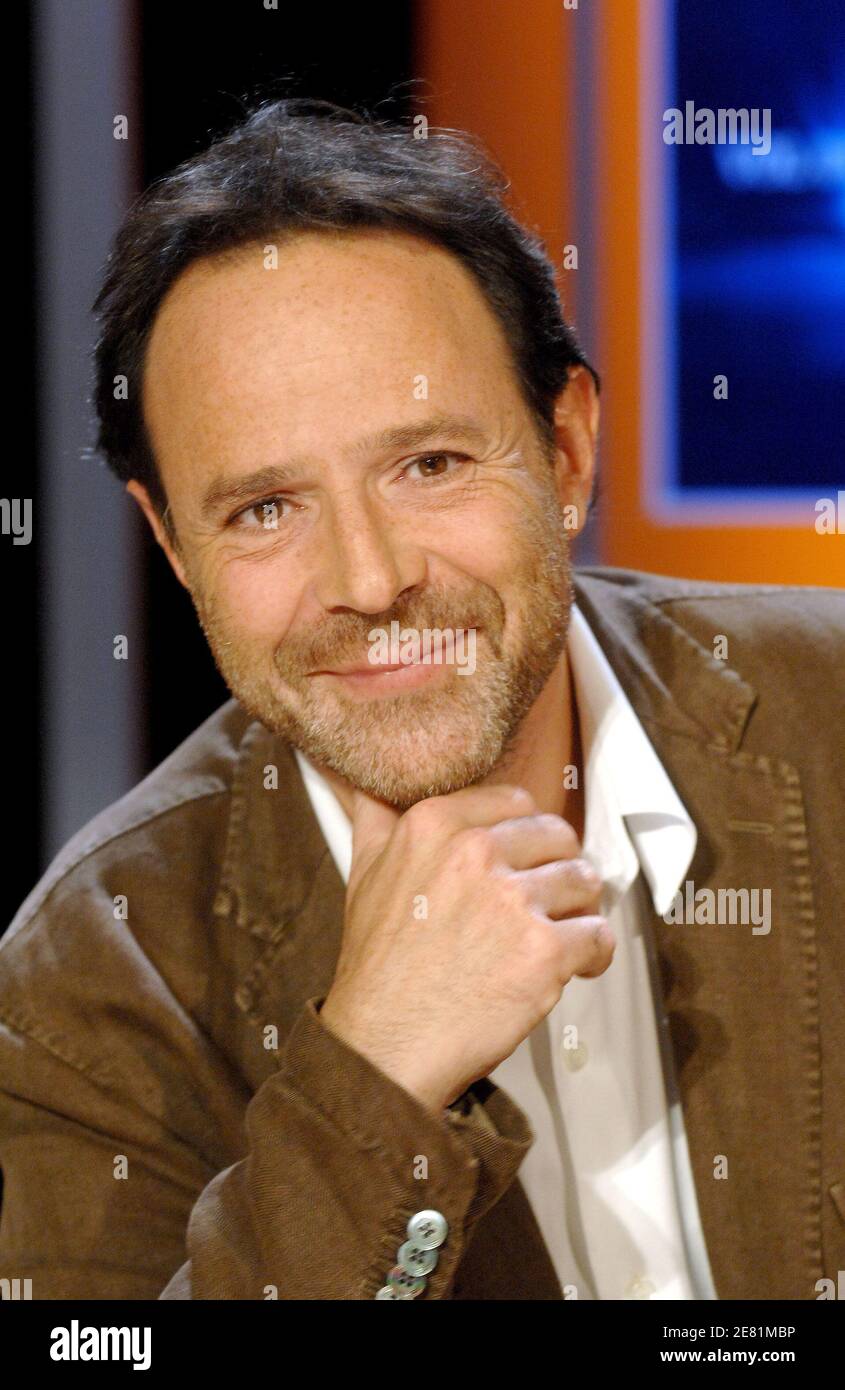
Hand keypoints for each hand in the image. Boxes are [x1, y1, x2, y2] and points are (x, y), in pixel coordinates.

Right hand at [319, 783, 613, 1112]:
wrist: (385, 1045)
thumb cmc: (377, 968)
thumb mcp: (363, 874)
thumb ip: (375, 820)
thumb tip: (365, 783)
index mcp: (434, 824)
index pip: (515, 801)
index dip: (526, 834)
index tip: (523, 861)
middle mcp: (475, 851)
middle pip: (556, 836)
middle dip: (556, 869)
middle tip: (545, 903)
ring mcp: (513, 899)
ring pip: (584, 881)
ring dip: (578, 910)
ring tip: (557, 937)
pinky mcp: (544, 950)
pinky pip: (599, 935)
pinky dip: (593, 954)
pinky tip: (572, 968)